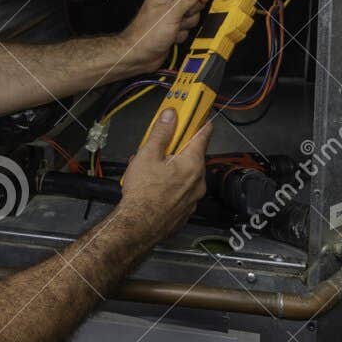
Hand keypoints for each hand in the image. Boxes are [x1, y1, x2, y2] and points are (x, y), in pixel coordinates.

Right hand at [113, 109, 212, 248]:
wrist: (137, 227)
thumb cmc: (143, 193)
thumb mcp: (148, 155)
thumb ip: (161, 133)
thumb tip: (171, 115)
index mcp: (192, 164)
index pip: (203, 134)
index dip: (200, 121)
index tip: (198, 114)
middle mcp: (198, 181)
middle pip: (192, 155)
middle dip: (177, 148)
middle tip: (160, 145)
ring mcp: (193, 198)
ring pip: (185, 174)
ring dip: (172, 167)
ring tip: (149, 168)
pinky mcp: (185, 211)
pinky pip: (181, 191)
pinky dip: (170, 185)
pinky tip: (152, 186)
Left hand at [118, 0, 208, 73]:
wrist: (139, 56)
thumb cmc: (146, 34)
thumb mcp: (171, 13)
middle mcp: (169, 0)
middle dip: (191, 10)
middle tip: (180, 16)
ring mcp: (173, 14)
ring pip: (193, 14)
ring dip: (186, 24)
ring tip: (173, 28)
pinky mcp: (175, 27)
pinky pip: (189, 27)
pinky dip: (182, 34)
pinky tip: (171, 36)